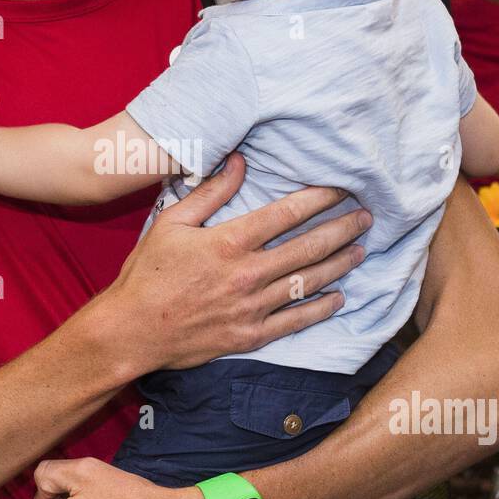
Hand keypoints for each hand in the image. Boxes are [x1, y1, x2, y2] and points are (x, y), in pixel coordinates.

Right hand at [102, 151, 370, 373]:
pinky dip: (321, 309)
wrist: (132, 330)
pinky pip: (296, 321)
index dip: (320, 198)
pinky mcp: (250, 336)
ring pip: (309, 282)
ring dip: (339, 264)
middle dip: (341, 228)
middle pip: (309, 247)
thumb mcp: (171, 222)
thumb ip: (209, 192)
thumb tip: (239, 162)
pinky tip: (339, 297)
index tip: (342, 187)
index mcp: (229, 242)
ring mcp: (252, 307)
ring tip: (360, 249)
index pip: (287, 213)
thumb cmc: (146, 273)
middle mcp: (247, 274)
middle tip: (366, 216)